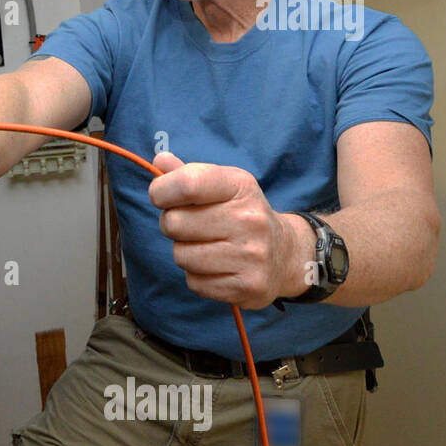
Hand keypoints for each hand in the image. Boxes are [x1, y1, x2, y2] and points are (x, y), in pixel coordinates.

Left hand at [147, 152, 311, 309]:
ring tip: (207, 246)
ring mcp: (252, 254)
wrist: (285, 254)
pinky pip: (194, 282)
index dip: (161, 191)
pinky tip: (218, 267)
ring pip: (180, 255)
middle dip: (173, 225)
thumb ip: (188, 174)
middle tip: (192, 226)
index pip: (186, 183)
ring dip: (185, 252)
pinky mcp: (248, 285)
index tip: (163, 197)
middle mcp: (250, 219)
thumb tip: (159, 160)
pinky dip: (198, 276)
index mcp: (241, 186)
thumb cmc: (241, 215)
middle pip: (174, 223)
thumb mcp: (222, 186)